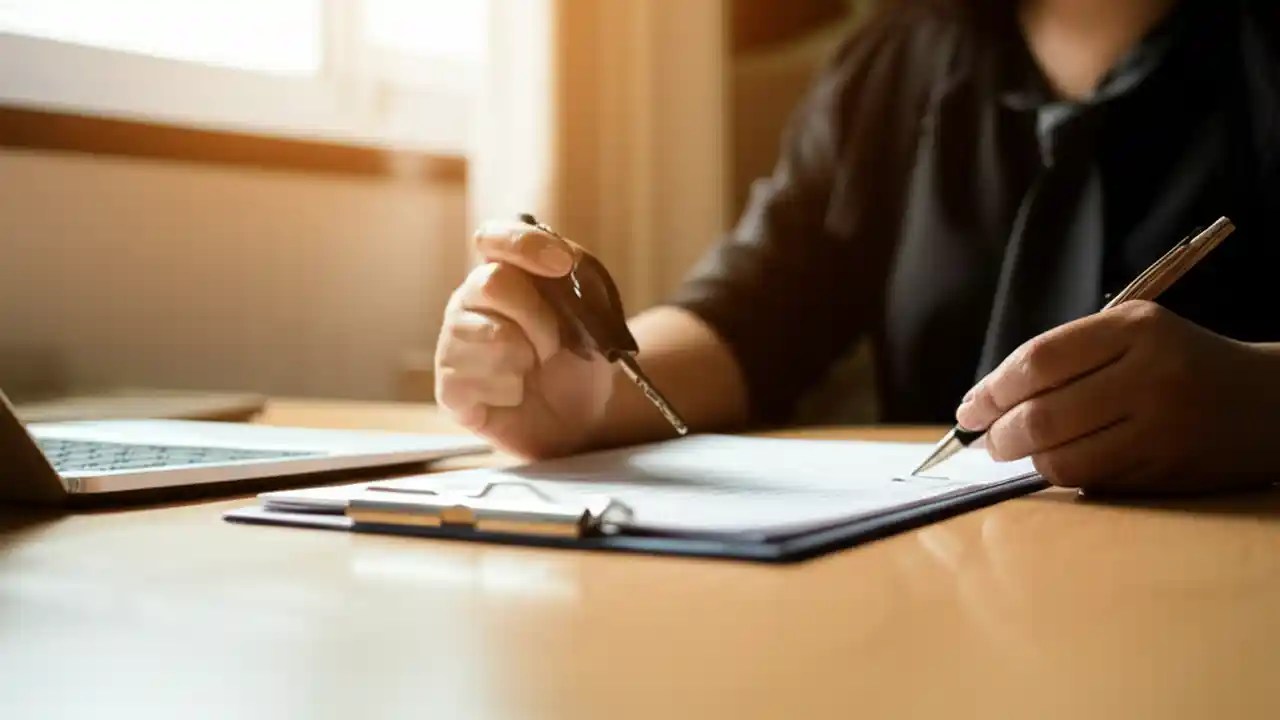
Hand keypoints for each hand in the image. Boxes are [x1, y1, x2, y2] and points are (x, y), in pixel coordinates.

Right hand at [435, 219, 614, 457]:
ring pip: (489, 335)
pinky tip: (513, 395)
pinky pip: (474, 379)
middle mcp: (469, 303)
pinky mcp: (449, 389)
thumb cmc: (579, 357)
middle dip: (538, 316)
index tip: (562, 264)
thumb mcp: (591, 309)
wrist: (585, 415)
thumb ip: (575, 275)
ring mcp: (453, 345)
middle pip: (492, 282)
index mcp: (501, 274)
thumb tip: (560, 255)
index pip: (492, 237)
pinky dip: (508, 391)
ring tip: (532, 370)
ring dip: (526, 358)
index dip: (523, 244)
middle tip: (554, 344)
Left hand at [956, 301, 1279, 492]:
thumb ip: (1064, 356)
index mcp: (1135, 330)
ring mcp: (1160, 429)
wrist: (1267, 402)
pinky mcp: (1165, 472)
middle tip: (986, 440)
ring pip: (1063, 458)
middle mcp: (1150, 377)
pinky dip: (1061, 475)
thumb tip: (985, 401)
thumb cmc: (1178, 361)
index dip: (992, 390)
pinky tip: (1057, 463)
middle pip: (1043, 415)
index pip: (1038, 361)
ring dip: (1026, 461)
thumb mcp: (1131, 332)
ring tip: (1017, 452)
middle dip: (999, 434)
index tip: (969, 408)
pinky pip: (1091, 481)